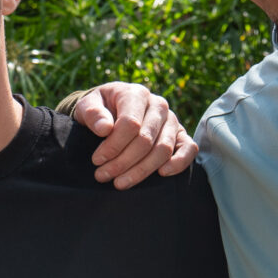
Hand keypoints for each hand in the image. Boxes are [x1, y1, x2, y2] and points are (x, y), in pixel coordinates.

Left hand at [70, 82, 197, 187]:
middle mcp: (158, 105)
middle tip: (102, 176)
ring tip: (119, 183)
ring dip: (142, 170)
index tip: (96, 160)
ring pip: (163, 149)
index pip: (130, 123)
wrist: (112, 110)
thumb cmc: (99, 109)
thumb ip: (92, 113)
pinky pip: (189, 148)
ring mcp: (172, 120)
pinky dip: (179, 163)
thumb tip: (104, 129)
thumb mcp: (87, 106)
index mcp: (136, 94)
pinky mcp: (181, 135)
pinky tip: (162, 174)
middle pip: (145, 140)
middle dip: (122, 162)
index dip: (113, 146)